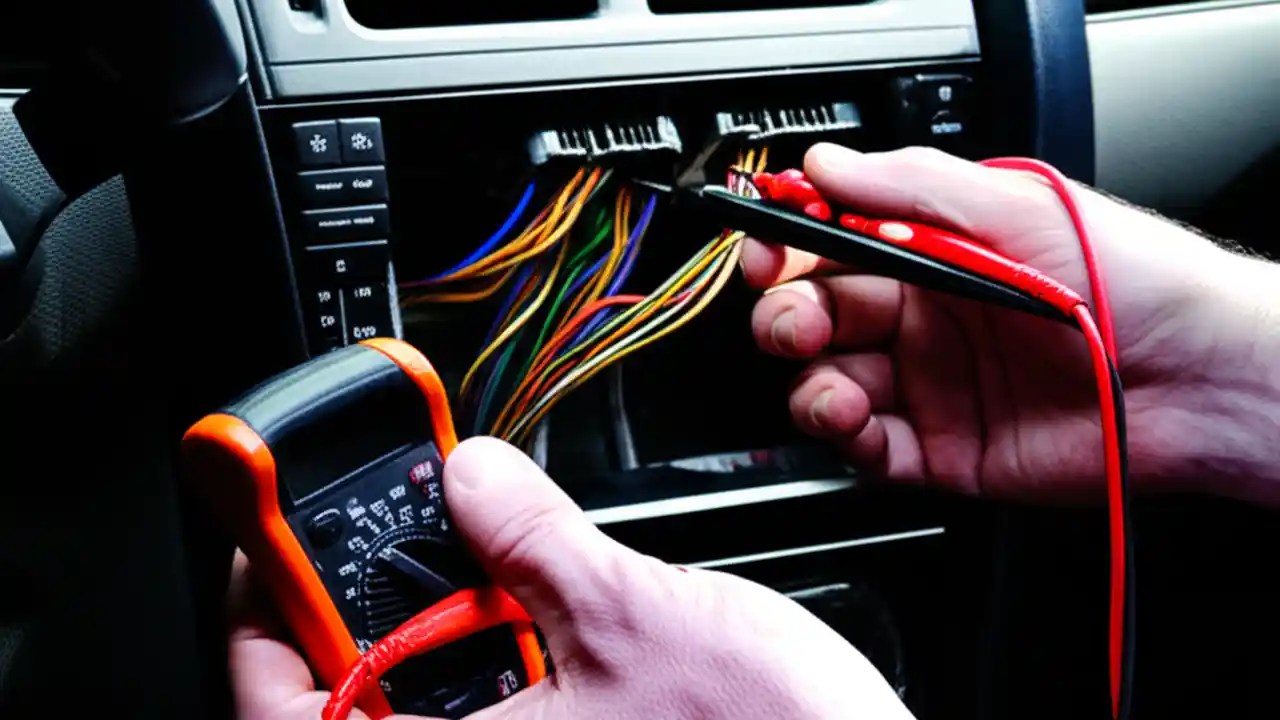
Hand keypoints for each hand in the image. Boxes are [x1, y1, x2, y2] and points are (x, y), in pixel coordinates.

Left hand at [229, 437, 913, 719]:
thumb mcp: (631, 614)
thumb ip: (532, 536)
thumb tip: (468, 473)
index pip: (281, 702)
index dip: (262, 608)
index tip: (275, 531)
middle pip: (350, 687)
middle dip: (362, 593)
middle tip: (389, 512)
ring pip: (426, 687)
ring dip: (435, 608)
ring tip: (468, 539)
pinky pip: (492, 695)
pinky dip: (492, 635)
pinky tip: (531, 590)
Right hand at [743, 143, 1279, 504]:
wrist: (1195, 377)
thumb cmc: (1126, 278)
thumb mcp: (1009, 208)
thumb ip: (906, 188)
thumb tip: (824, 164)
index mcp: (931, 256)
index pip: (831, 249)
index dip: (785, 250)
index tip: (761, 252)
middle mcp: (923, 322)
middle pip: (818, 321)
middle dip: (788, 319)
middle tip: (794, 321)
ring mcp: (931, 388)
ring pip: (829, 386)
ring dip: (810, 384)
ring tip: (832, 384)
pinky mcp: (944, 451)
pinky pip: (869, 448)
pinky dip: (847, 436)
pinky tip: (854, 417)